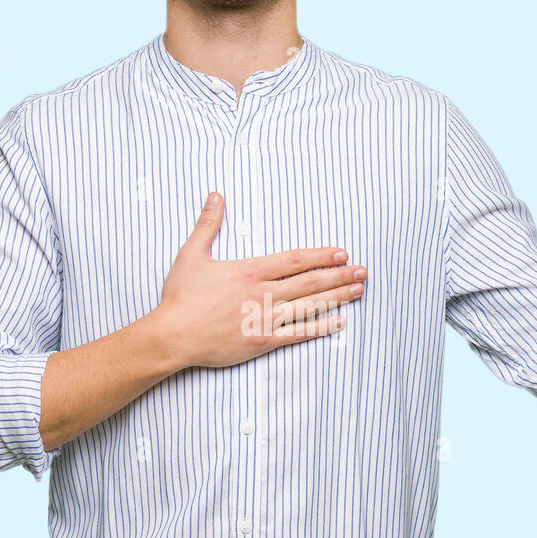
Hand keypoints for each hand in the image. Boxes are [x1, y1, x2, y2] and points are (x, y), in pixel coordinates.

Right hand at [155, 193, 367, 369]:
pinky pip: (298, 333)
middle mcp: (264, 293)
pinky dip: (321, 327)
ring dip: (337, 297)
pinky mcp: (263, 341)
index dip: (321, 256)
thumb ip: (208, 224)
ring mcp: (265, 318)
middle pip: (310, 282)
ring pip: (310, 306)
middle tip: (362, 271)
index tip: (342, 253)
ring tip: (358, 290)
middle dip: (339, 275)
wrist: (173, 335)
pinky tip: (339, 322)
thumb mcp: (192, 254)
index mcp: (250, 271)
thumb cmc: (181, 297)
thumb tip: (216, 196)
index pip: (295, 260)